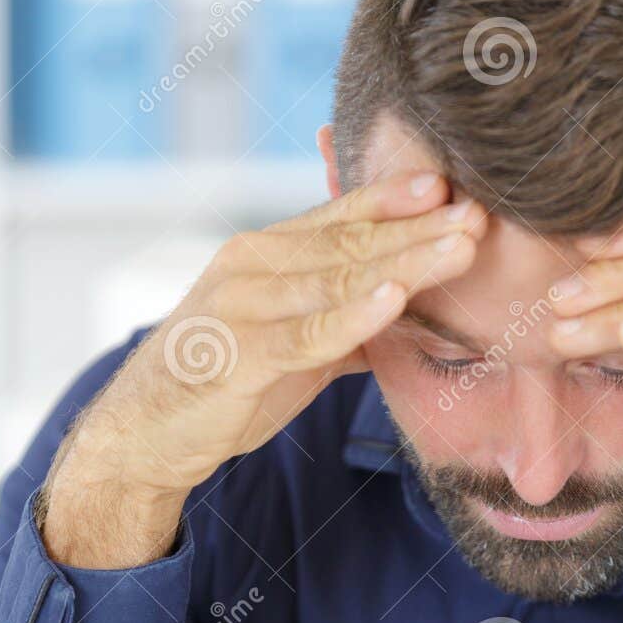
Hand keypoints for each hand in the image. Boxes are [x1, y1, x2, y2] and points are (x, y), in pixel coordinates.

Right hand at [42, 172, 485, 566]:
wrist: (143, 436)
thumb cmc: (218, 388)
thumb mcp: (287, 348)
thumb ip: (338, 325)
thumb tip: (401, 318)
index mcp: (264, 255)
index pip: (339, 219)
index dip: (394, 201)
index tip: (448, 186)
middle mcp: (252, 265)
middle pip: (350, 243)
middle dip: (419, 230)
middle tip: (480, 216)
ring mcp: (244, 306)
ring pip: (339, 281)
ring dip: (405, 263)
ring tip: (459, 248)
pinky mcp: (242, 356)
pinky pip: (308, 333)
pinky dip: (353, 317)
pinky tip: (394, 301)